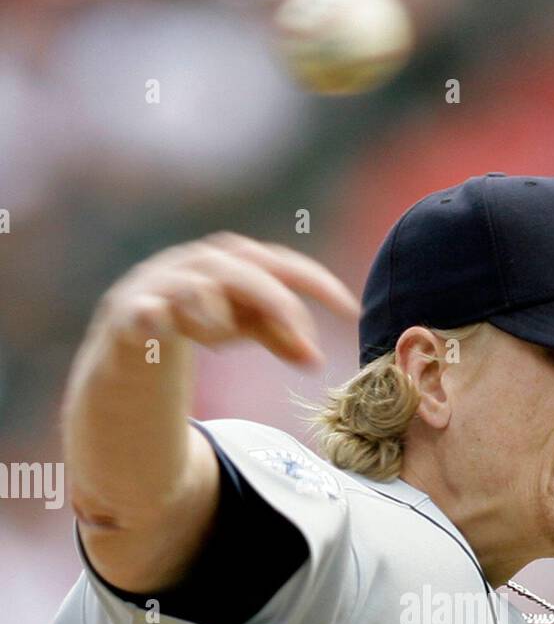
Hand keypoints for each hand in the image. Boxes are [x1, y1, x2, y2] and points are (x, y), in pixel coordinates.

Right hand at [93, 230, 359, 366]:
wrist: (133, 324)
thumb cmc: (200, 317)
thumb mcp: (246, 326)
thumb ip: (281, 336)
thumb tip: (317, 360)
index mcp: (236, 262)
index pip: (283, 265)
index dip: (318, 284)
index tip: (351, 312)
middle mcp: (201, 263)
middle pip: (245, 269)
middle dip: (276, 302)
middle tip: (299, 339)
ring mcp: (165, 282)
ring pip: (195, 286)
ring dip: (214, 314)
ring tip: (217, 340)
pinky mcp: (132, 308)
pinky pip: (142, 308)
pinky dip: (151, 313)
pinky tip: (155, 321)